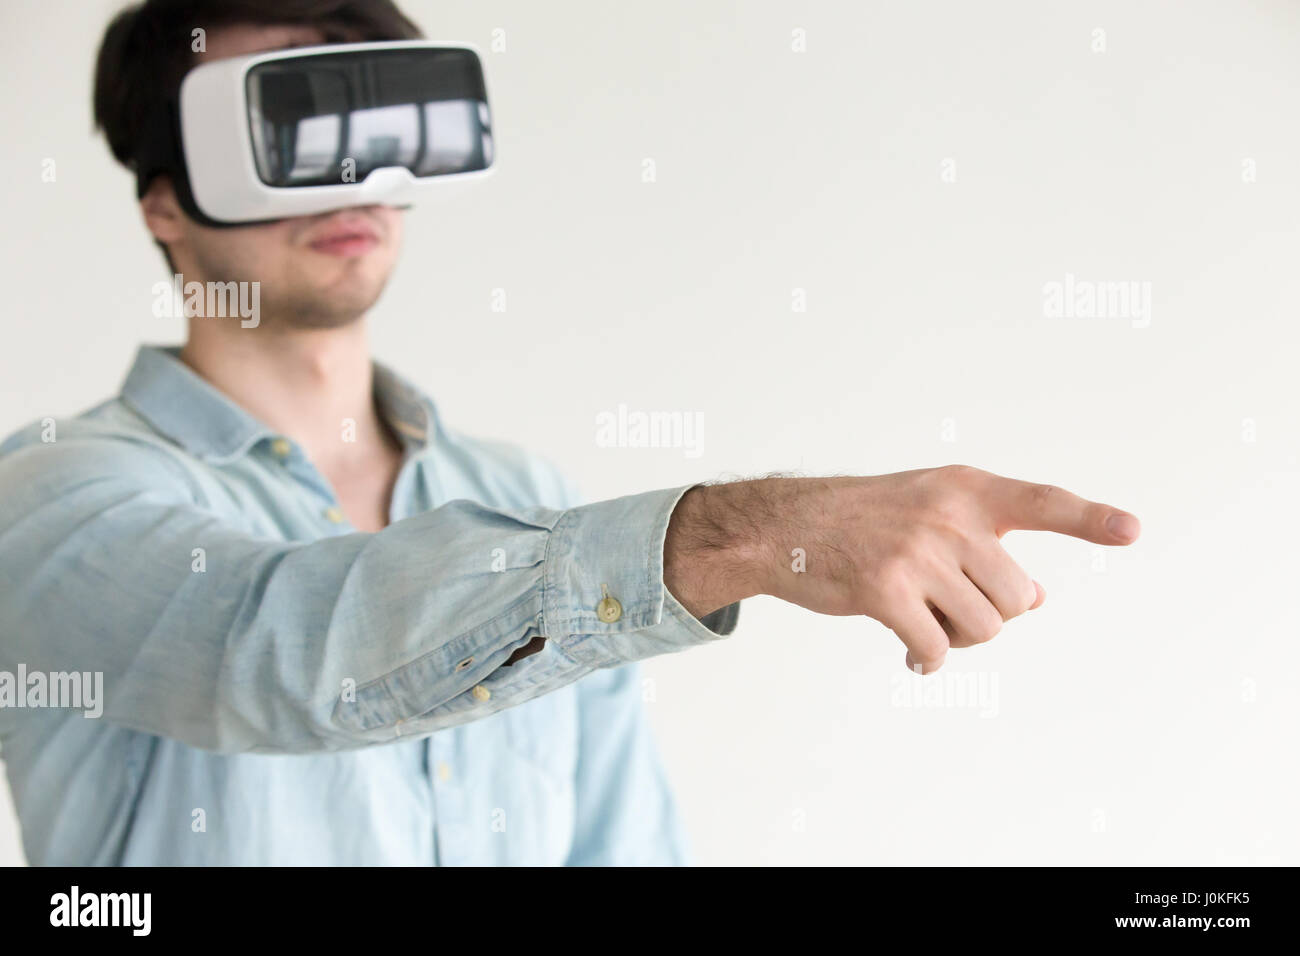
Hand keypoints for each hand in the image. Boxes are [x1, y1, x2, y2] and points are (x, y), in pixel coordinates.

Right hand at [663, 465, 1139, 672]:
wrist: (781, 526)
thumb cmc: (858, 522)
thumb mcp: (925, 509)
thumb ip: (982, 545)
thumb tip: (1036, 598)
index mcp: (963, 489)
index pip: (1040, 502)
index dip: (1090, 519)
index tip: (1132, 530)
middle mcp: (947, 516)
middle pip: (1017, 596)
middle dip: (989, 614)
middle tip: (949, 609)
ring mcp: (917, 552)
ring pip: (983, 627)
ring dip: (958, 639)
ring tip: (924, 623)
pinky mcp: (884, 590)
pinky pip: (936, 649)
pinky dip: (927, 659)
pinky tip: (909, 651)